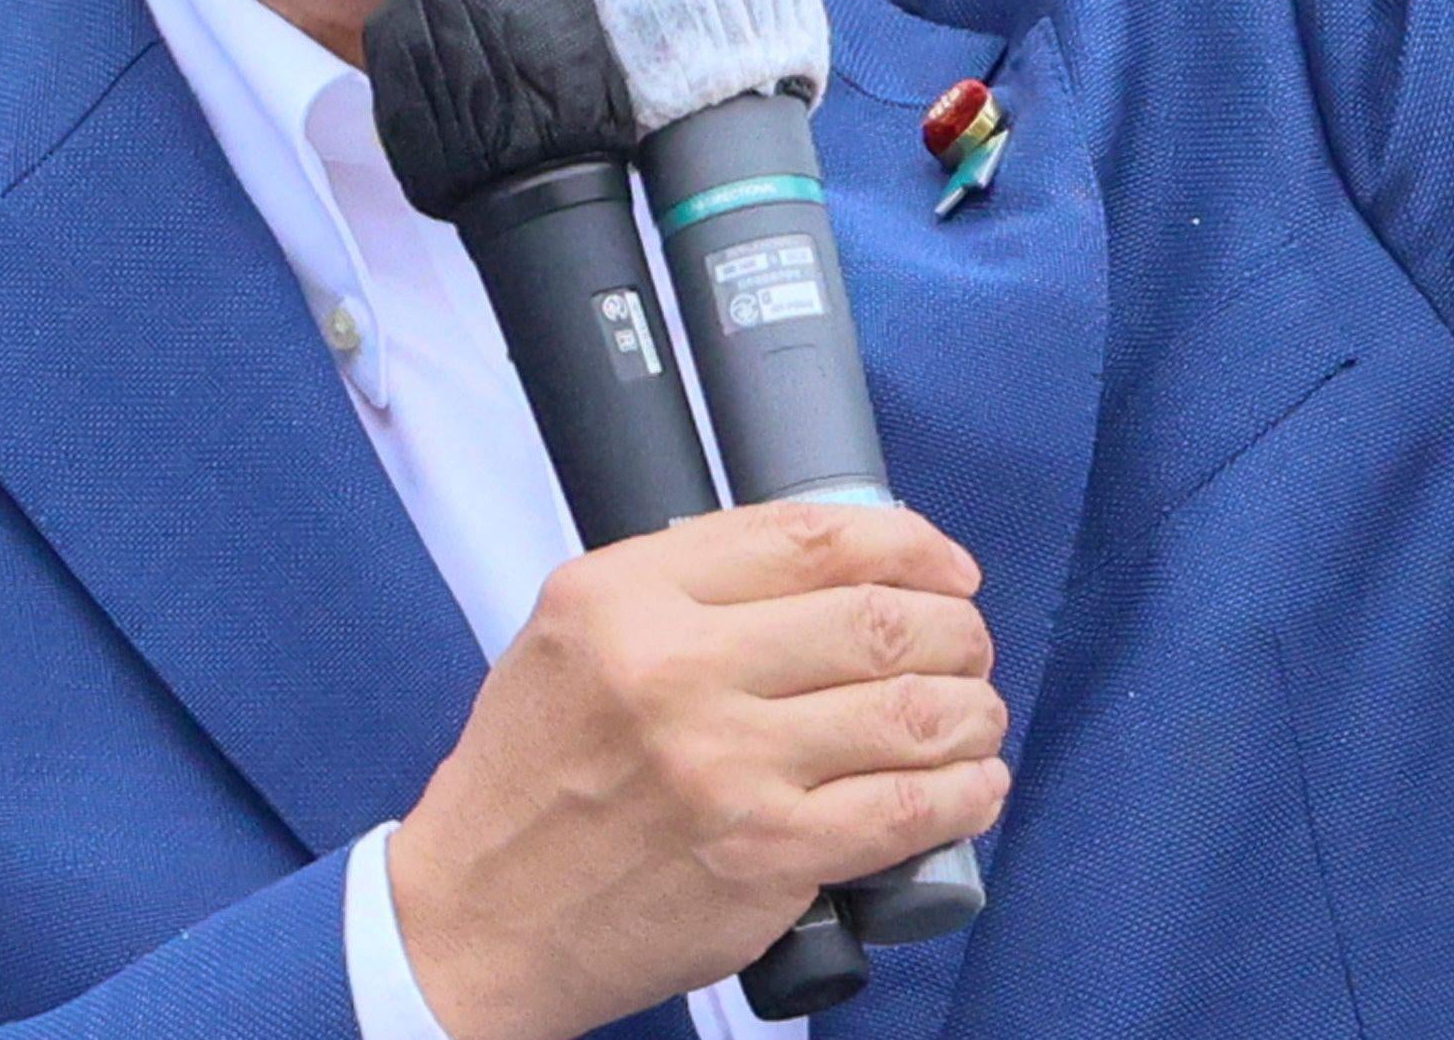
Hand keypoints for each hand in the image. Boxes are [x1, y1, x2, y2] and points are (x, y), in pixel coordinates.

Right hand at [386, 501, 1011, 1039]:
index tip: (942, 564)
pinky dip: (963, 793)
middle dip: (954, 628)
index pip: (809, 536)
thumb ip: (684, 584)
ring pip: (908, 710)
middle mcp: (677, 671)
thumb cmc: (530, 774)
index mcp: (626, 597)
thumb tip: (832, 561)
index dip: (908, 542)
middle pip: (876, 620)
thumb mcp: (574, 632)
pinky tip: (973, 784)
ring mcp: (727, 768)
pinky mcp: (766, 857)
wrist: (477, 918)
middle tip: (966, 645)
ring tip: (976, 713)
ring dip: (972, 708)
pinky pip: (904, 811)